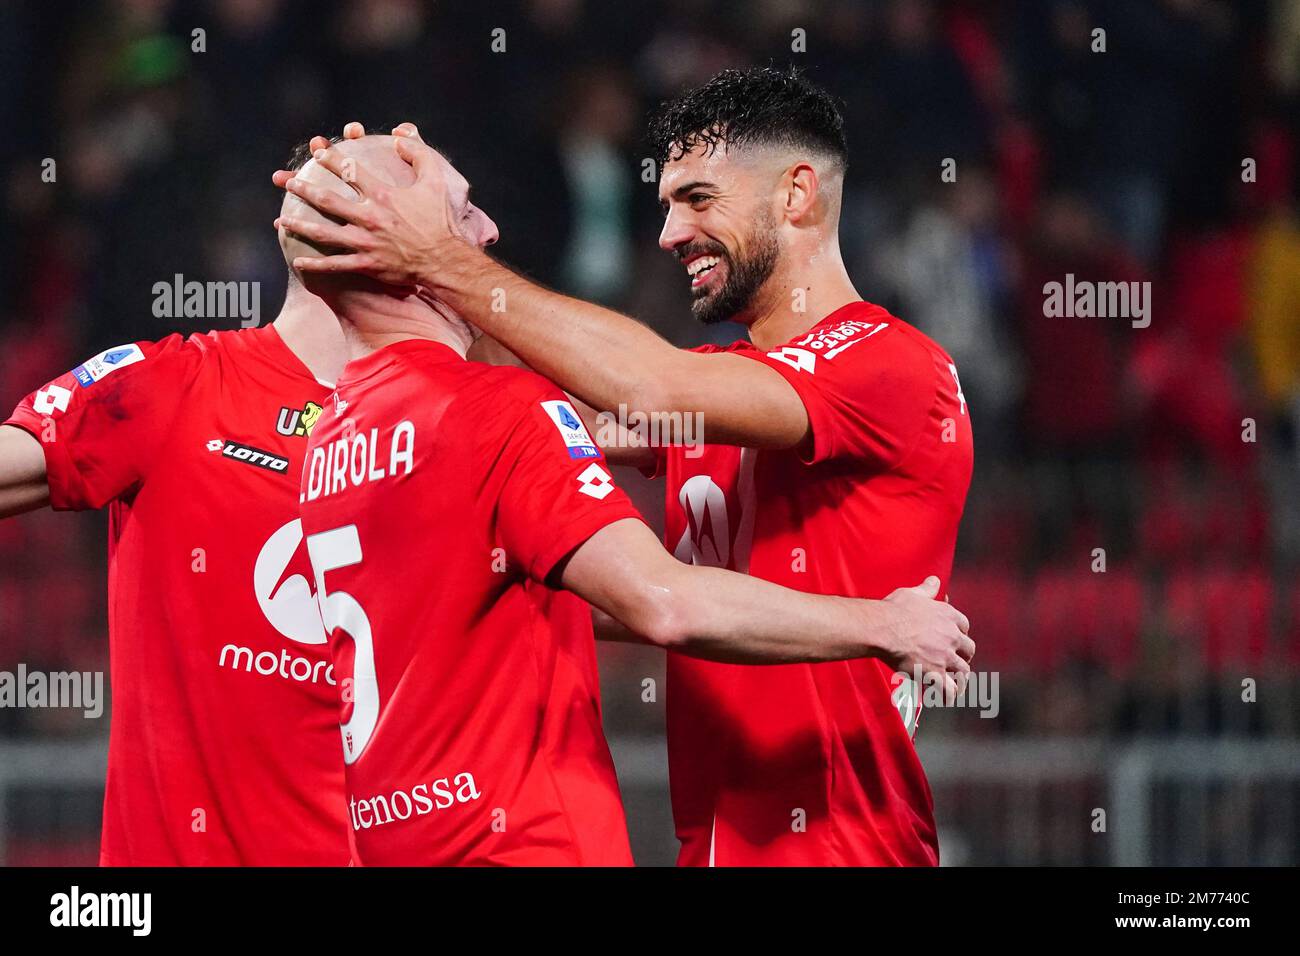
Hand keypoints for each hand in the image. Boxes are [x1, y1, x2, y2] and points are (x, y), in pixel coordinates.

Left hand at [271, 121, 462, 285]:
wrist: (444, 261)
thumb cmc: (440, 221)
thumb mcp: (435, 180)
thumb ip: (418, 153)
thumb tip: (400, 135)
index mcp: (383, 195)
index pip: (350, 170)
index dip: (331, 158)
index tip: (318, 151)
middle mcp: (369, 217)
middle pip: (328, 199)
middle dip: (304, 188)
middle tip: (288, 182)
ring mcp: (365, 242)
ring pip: (324, 232)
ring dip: (300, 224)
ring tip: (281, 219)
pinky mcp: (366, 263)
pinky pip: (335, 264)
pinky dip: (316, 264)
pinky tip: (298, 262)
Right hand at [877, 576, 973, 702]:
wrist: (883, 628)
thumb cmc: (894, 609)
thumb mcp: (913, 593)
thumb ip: (927, 589)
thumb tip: (935, 579)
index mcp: (949, 616)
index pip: (965, 625)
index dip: (960, 633)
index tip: (955, 638)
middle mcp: (952, 637)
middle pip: (969, 649)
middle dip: (964, 656)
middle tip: (956, 662)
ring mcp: (945, 657)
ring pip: (963, 671)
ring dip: (960, 678)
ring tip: (956, 684)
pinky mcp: (935, 674)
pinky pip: (949, 689)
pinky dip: (949, 695)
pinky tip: (946, 698)